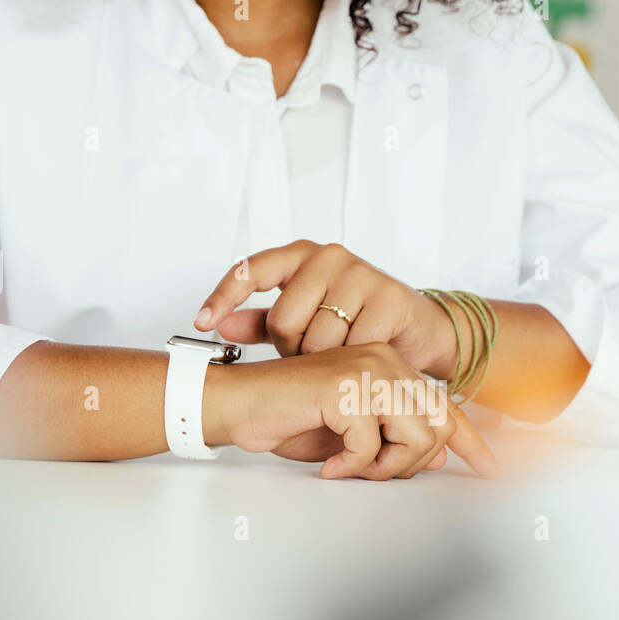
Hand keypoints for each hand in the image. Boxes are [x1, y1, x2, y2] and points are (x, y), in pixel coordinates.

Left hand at [194, 241, 457, 377]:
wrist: (417, 330)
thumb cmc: (357, 322)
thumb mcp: (305, 320)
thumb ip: (263, 322)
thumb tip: (222, 326)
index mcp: (303, 256)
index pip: (252, 269)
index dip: (224, 297)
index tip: (202, 321)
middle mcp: (330, 256)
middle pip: (285, 319)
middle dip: (292, 348)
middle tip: (311, 353)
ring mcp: (361, 273)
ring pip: (317, 339)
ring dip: (323, 361)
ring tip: (338, 355)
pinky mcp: (389, 297)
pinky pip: (352, 348)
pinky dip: (352, 364)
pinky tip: (360, 358)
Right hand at [202, 343, 499, 479]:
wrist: (237, 404)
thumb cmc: (287, 418)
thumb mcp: (351, 436)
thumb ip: (394, 440)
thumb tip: (441, 456)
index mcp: (391, 368)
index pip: (446, 407)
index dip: (473, 443)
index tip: (493, 471)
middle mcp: (386, 362)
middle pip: (438, 427)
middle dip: (411, 464)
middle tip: (371, 473)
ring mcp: (368, 370)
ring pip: (416, 437)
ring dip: (384, 467)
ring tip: (350, 468)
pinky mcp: (346, 387)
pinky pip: (371, 446)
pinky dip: (350, 466)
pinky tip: (328, 466)